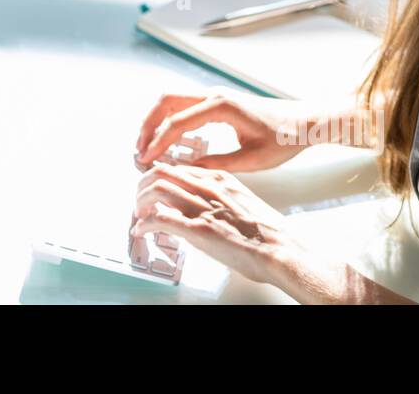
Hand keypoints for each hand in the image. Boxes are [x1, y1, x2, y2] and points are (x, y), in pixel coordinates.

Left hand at [130, 162, 299, 288]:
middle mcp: (207, 187)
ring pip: (155, 189)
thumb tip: (204, 207)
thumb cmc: (269, 232)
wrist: (281, 250)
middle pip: (160, 172)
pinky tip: (141, 231)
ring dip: (139, 203)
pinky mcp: (197, 229)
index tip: (151, 186)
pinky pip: (158, 219)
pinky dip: (144, 224)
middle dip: (142, 186)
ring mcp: (201, 206)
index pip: (178, 168)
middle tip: (139, 200)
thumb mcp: (243, 202)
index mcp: (219, 178)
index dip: (158, 176)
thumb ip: (221, 198)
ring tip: (138, 215)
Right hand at [133, 89, 310, 172]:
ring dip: (156, 119)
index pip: (178, 122)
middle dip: (148, 124)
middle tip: (139, 150)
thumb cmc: (284, 139)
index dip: (158, 142)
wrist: (304, 121)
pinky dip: (169, 118)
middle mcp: (213, 94)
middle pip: (166, 101)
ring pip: (172, 99)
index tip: (145, 160)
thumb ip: (216, 163)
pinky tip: (168, 139)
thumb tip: (186, 170)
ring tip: (148, 145)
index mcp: (221, 106)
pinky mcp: (216, 100)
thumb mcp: (252, 159)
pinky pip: (184, 104)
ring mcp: (214, 94)